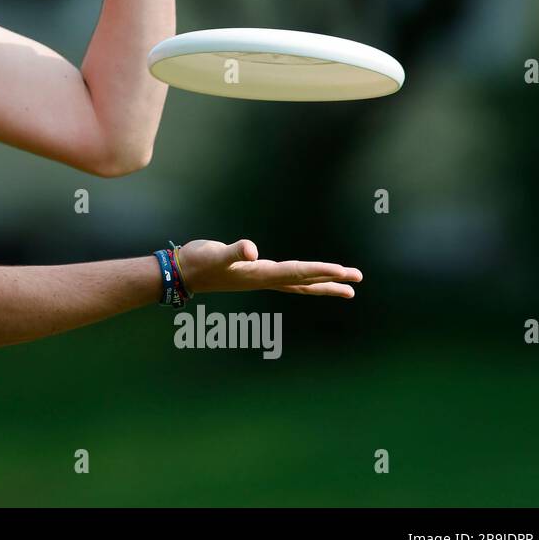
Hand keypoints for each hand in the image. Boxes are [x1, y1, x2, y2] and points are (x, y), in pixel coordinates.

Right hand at [176, 238, 361, 298]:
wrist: (181, 273)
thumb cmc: (197, 261)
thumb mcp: (215, 253)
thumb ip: (233, 251)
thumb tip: (250, 250)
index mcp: (259, 274)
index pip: (297, 273)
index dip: (320, 271)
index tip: (343, 272)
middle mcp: (264, 280)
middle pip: (305, 282)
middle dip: (331, 281)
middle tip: (357, 280)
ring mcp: (261, 280)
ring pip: (300, 285)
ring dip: (323, 285)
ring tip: (347, 289)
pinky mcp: (255, 276)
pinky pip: (288, 281)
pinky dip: (304, 280)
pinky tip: (309, 279)